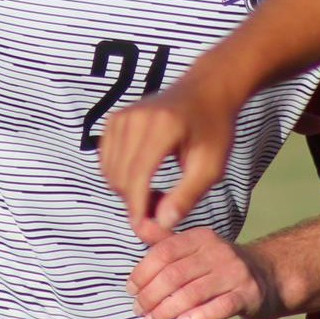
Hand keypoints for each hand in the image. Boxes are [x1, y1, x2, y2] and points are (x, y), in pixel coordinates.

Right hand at [97, 77, 240, 244]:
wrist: (206, 91)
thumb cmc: (213, 128)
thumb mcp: (211, 166)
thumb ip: (187, 195)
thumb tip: (162, 223)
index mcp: (163, 126)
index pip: (138, 174)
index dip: (138, 205)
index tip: (144, 228)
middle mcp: (136, 118)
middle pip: (120, 175)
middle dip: (134, 200)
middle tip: (159, 209)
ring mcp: (122, 116)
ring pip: (110, 170)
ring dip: (126, 190)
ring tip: (154, 192)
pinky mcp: (115, 119)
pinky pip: (106, 159)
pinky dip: (119, 175)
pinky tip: (141, 177)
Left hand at [129, 227, 282, 318]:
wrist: (269, 276)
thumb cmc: (221, 265)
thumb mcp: (196, 247)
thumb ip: (166, 240)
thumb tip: (137, 223)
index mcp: (201, 237)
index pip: (164, 251)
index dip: (143, 271)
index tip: (130, 290)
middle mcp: (218, 251)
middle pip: (175, 274)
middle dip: (151, 295)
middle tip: (138, 312)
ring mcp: (235, 273)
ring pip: (193, 293)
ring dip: (166, 311)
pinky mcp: (248, 295)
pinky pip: (220, 307)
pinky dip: (198, 317)